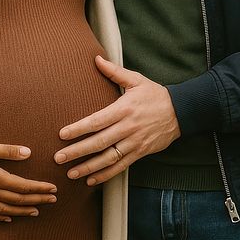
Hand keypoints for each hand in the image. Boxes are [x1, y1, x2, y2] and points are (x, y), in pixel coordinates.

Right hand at [0, 139, 57, 221]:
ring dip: (22, 211)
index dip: (39, 188)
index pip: (22, 186)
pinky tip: (9, 219)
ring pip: (6, 210)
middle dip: (37, 200)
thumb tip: (28, 152)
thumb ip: (7, 150)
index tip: (52, 188)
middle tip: (53, 200)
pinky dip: (1, 218)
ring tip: (36, 211)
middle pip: (18, 199)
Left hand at [54, 55, 180, 185]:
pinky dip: (106, 175)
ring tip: (71, 173)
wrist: (181, 112)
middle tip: (58, 157)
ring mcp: (134, 142)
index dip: (79, 128)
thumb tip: (97, 59)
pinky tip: (91, 180)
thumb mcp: (137, 80)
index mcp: (124, 109)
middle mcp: (128, 128)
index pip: (97, 121)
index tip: (62, 134)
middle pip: (99, 142)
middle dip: (77, 151)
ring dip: (89, 167)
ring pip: (108, 158)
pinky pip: (121, 166)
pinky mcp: (140, 152)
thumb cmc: (155, 94)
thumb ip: (115, 72)